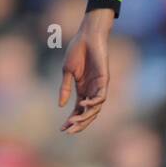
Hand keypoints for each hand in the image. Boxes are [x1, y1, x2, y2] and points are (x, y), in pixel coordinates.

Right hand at [58, 9, 113, 133]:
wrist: (87, 35)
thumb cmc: (77, 50)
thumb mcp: (67, 72)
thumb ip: (65, 88)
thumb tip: (61, 106)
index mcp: (82, 89)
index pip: (78, 111)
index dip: (71, 120)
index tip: (61, 129)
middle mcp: (91, 90)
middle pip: (88, 114)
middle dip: (79, 124)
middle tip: (69, 131)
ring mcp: (99, 86)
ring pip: (95, 109)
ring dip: (85, 117)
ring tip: (74, 122)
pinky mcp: (104, 79)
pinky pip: (101, 97)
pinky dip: (93, 103)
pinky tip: (82, 104)